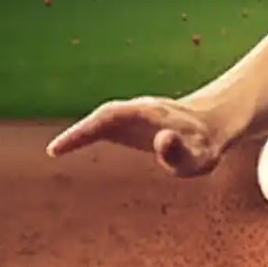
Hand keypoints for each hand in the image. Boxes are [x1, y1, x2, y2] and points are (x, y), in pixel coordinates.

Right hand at [45, 96, 230, 176]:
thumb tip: (161, 139)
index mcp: (152, 115)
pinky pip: (106, 124)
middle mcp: (141, 109)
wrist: (212, 124)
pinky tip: (67, 147)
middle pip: (106, 115)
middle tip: (55, 150)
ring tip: (58, 149)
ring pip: (105, 117)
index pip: (113, 118)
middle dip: (81, 130)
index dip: (86, 130)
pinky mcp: (133, 121)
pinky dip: (87, 133)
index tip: (62, 146)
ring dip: (82, 131)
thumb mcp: (199, 156)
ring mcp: (136, 113)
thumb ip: (179, 152)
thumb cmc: (204, 147)